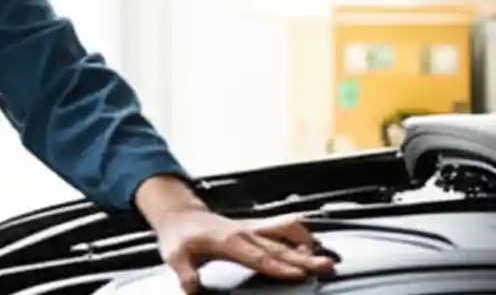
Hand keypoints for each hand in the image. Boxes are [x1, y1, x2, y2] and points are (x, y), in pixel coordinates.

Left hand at [153, 209, 334, 292]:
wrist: (179, 215)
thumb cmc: (180, 236)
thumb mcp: (175, 256)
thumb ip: (185, 273)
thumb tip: (192, 287)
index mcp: (229, 241)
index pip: (260, 256)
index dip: (280, 266)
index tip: (300, 273)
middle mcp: (245, 232)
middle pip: (280, 245)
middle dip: (305, 256)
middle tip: (327, 264)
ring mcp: (251, 227)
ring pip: (285, 229)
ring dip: (305, 239)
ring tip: (323, 253)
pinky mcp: (254, 226)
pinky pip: (281, 225)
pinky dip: (298, 232)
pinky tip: (310, 243)